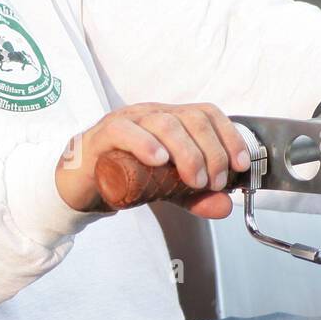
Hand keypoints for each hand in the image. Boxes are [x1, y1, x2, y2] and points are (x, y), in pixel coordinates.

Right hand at [55, 102, 250, 219]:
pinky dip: (145, 143)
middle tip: (212, 182)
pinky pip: (124, 131)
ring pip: (164, 123)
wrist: (81, 185)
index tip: (239, 165)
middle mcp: (151, 114)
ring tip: (192, 179)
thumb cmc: (124, 177)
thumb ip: (197, 197)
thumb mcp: (168, 189)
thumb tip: (226, 205)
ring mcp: (126, 122)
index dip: (228, 136)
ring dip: (187, 152)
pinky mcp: (102, 136)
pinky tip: (158, 159)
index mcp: (170, 120)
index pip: (206, 114)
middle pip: (191, 118)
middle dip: (211, 151)